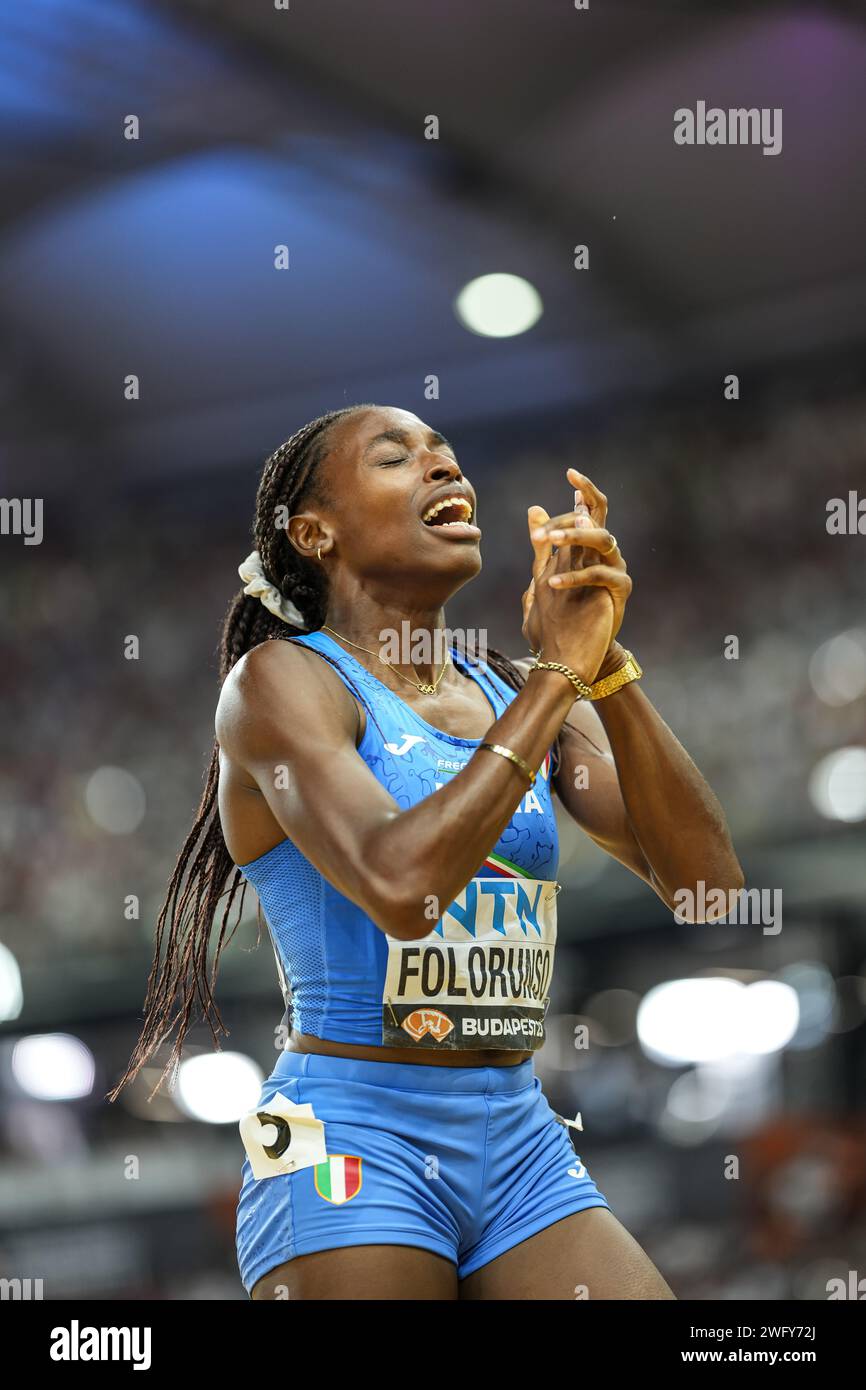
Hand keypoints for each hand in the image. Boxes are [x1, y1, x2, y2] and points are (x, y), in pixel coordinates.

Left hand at [523, 468, 632, 683]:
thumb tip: (533, 508)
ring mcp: (615, 569)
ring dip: (575, 536)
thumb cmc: (560, 614)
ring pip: (603, 539)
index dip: (584, 490)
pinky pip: (600, 574)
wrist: (573, 653)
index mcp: (588, 546)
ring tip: (548, 542)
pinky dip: (575, 576)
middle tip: (542, 531)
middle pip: (599, 518)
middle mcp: (605, 552)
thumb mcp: (546, 572)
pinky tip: (551, 584)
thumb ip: (543, 542)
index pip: (590, 509)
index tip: (570, 473)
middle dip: (572, 516)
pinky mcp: (619, 590)